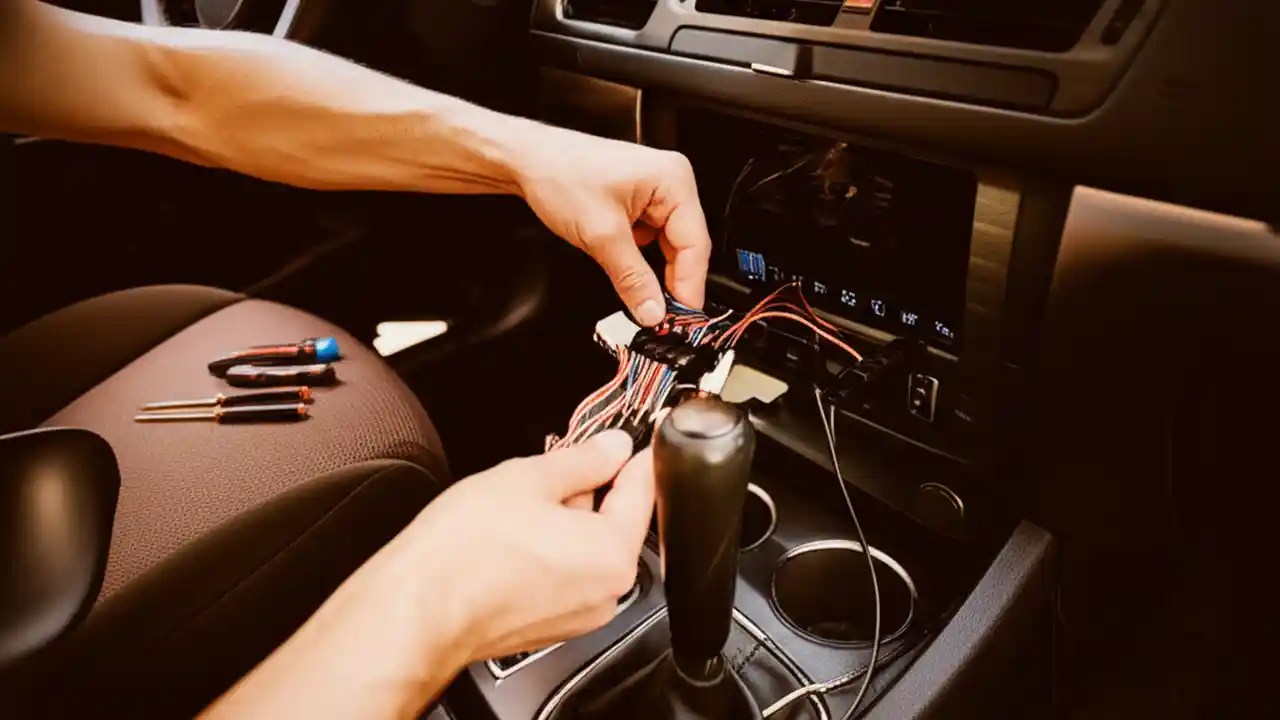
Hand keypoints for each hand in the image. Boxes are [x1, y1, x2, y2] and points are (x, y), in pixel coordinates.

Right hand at [406, 430, 653, 661]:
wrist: (417, 608)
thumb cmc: (463, 552)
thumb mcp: (529, 478)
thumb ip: (583, 459)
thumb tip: (612, 447)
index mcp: (612, 554)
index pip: (641, 489)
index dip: (635, 455)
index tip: (633, 438)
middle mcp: (605, 593)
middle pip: (615, 521)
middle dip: (591, 488)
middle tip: (557, 462)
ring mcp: (578, 615)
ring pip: (587, 548)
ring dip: (566, 519)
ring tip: (520, 503)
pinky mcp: (549, 626)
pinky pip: (565, 575)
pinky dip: (550, 550)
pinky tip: (513, 536)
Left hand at [512, 125, 711, 324]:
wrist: (528, 160)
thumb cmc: (560, 174)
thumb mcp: (601, 235)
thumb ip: (631, 278)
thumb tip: (652, 310)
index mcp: (673, 180)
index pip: (694, 243)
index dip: (689, 284)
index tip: (682, 316)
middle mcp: (670, 183)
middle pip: (685, 246)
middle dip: (672, 282)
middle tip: (663, 316)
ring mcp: (655, 193)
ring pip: (667, 246)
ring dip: (655, 273)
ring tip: (645, 299)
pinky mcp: (639, 203)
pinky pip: (651, 240)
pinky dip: (641, 261)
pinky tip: (631, 276)